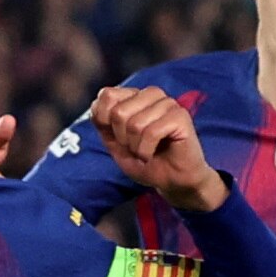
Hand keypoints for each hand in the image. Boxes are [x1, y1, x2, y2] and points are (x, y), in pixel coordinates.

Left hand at [89, 85, 224, 211]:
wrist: (172, 181)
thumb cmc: (146, 161)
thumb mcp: (115, 143)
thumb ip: (103, 123)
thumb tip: (95, 105)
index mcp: (134, 96)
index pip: (107, 95)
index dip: (105, 123)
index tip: (120, 138)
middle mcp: (151, 95)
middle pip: (118, 112)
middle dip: (122, 139)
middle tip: (136, 148)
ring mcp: (167, 103)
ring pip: (135, 124)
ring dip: (136, 147)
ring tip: (146, 152)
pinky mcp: (180, 116)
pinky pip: (152, 132)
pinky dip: (146, 151)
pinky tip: (153, 155)